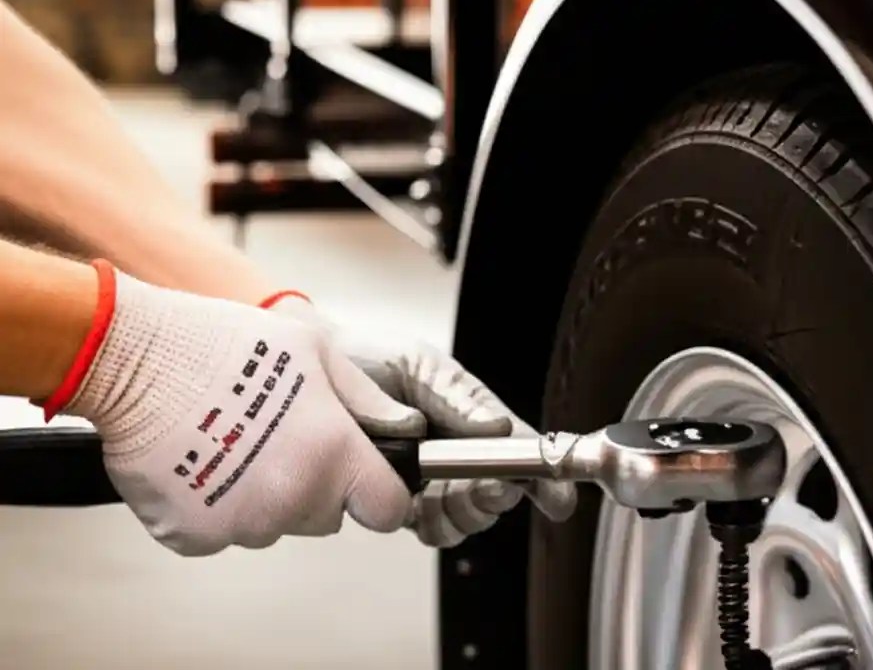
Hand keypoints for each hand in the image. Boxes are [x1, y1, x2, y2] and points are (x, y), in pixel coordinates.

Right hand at [52, 265, 420, 555]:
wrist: (134, 358)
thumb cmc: (220, 346)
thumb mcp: (314, 350)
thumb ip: (365, 399)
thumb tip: (402, 427)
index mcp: (332, 454)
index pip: (386, 510)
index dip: (380, 495)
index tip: (367, 485)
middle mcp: (292, 497)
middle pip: (327, 518)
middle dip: (315, 486)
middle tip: (281, 440)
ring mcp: (241, 523)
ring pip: (273, 527)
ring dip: (263, 498)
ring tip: (235, 443)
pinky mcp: (193, 536)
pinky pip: (220, 533)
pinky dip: (214, 508)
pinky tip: (202, 463)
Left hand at [269, 295, 577, 547]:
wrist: (300, 375)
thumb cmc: (363, 361)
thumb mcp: (416, 365)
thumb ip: (458, 397)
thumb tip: (498, 427)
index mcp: (471, 413)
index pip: (520, 448)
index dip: (543, 474)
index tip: (554, 495)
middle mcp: (457, 450)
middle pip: (499, 492)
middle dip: (495, 498)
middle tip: (483, 488)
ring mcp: (430, 479)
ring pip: (468, 516)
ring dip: (461, 515)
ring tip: (438, 498)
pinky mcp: (398, 499)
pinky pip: (431, 528)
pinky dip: (431, 526)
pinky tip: (417, 510)